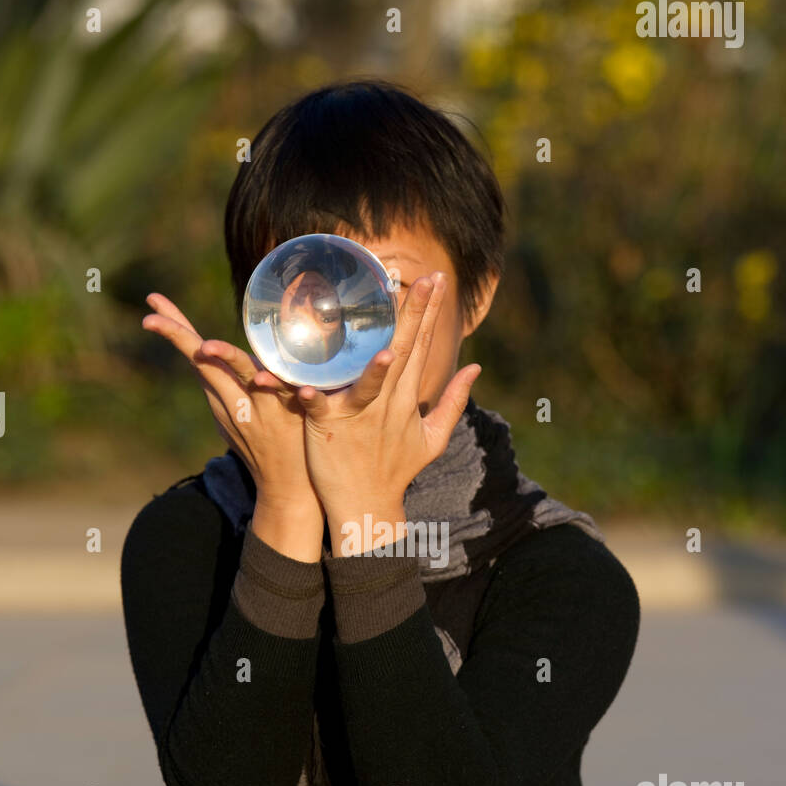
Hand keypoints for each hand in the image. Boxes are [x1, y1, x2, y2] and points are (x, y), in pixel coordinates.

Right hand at [142, 294, 323, 558]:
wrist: (289, 488)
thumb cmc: (265, 448)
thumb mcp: (239, 417)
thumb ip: (228, 387)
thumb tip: (212, 358)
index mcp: (222, 396)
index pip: (196, 354)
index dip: (175, 328)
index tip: (153, 303)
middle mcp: (235, 399)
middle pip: (205, 360)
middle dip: (179, 336)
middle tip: (151, 316)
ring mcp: (262, 407)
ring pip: (240, 373)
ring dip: (223, 358)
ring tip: (203, 346)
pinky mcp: (288, 415)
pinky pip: (283, 391)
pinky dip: (274, 382)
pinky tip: (264, 375)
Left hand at [293, 273, 480, 547]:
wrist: (367, 507)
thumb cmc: (395, 469)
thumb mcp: (432, 437)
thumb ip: (454, 401)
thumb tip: (476, 368)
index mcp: (406, 399)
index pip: (421, 347)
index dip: (430, 313)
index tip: (438, 278)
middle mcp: (386, 404)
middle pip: (401, 353)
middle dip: (413, 316)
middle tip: (422, 279)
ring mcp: (358, 417)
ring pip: (368, 384)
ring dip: (376, 367)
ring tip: (385, 347)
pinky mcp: (327, 430)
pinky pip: (320, 410)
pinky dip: (316, 398)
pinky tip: (310, 387)